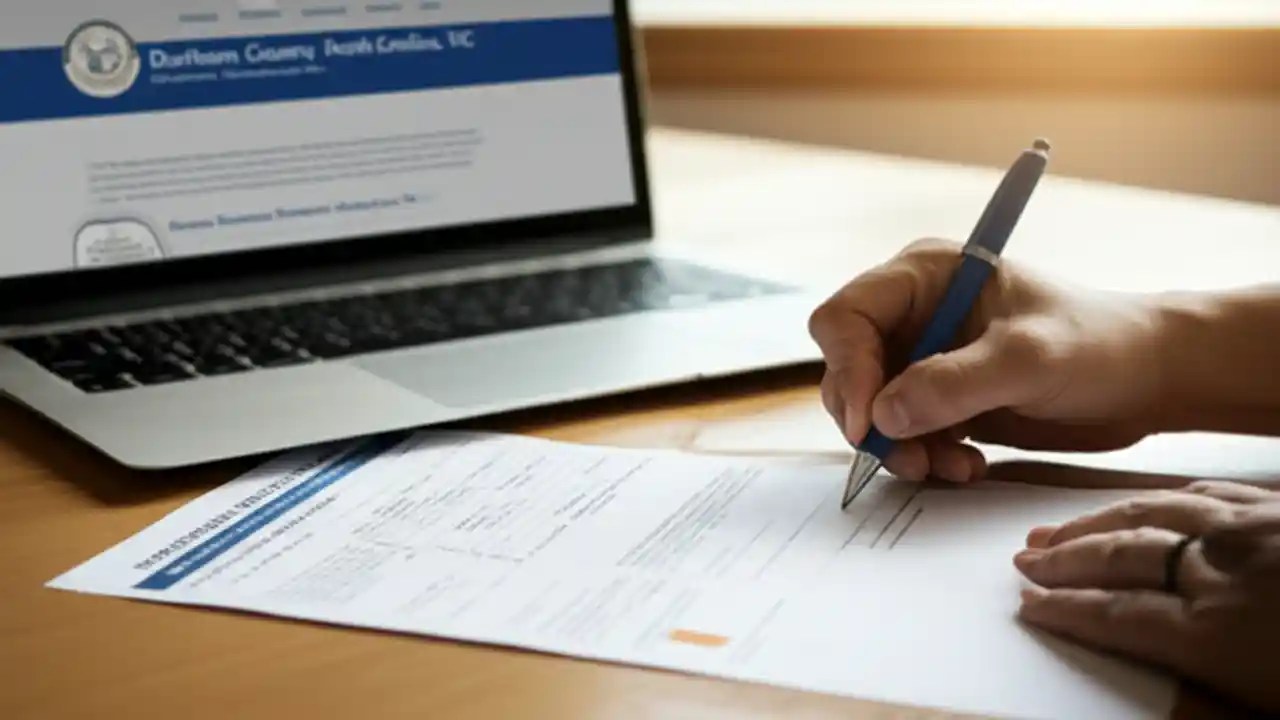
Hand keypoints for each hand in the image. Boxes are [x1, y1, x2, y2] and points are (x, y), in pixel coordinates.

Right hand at [808, 238, 1170, 482]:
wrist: (1145, 381)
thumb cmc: (1099, 345)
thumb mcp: (1027, 358)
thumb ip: (953, 383)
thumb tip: (883, 415)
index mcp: (925, 276)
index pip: (846, 317)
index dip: (847, 369)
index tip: (871, 422)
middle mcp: (914, 312)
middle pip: (847, 368)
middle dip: (871, 419)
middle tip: (909, 456)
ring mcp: (924, 356)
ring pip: (871, 408)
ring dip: (899, 446)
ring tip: (950, 465)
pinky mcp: (939, 397)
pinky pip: (901, 433)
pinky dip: (923, 455)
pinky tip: (967, 463)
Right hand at [1015, 480, 1279, 714]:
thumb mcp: (1270, 709)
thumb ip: (1203, 698)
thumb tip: (1151, 690)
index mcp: (1217, 634)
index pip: (1117, 616)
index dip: (1066, 609)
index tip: (1028, 603)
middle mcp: (1219, 568)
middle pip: (1122, 558)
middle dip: (1066, 559)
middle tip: (1026, 558)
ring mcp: (1250, 527)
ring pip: (1154, 513)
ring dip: (1098, 520)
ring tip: (1061, 527)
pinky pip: (1209, 490)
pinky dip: (1164, 497)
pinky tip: (1150, 501)